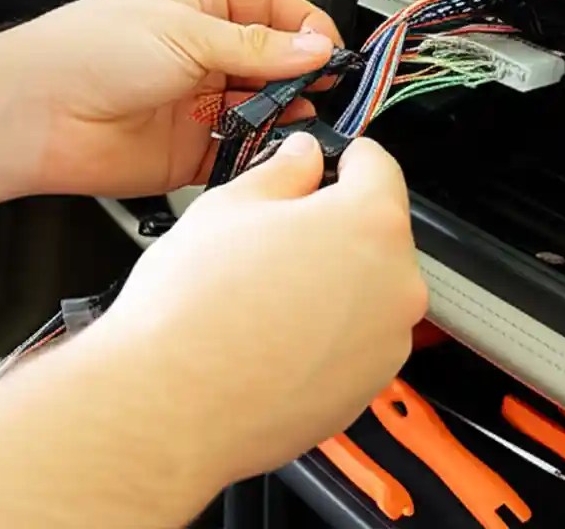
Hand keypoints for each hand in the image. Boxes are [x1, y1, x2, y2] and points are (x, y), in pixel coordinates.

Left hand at [0, 0, 342, 196]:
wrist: (36, 114)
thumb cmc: (88, 52)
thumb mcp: (186, 32)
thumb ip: (258, 47)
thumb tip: (314, 47)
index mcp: (200, 6)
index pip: (275, 9)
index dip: (308, 27)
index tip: (332, 52)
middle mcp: (202, 54)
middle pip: (276, 63)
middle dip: (304, 77)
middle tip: (327, 92)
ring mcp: (197, 103)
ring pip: (263, 111)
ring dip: (285, 117)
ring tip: (298, 122)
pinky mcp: (190, 151)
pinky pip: (239, 155)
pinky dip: (258, 156)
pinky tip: (269, 152)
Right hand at [98, 135, 428, 483]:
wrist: (169, 405)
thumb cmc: (192, 311)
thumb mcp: (228, 207)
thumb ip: (281, 172)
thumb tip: (301, 160)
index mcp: (369, 223)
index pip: (378, 165)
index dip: (342, 158)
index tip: (320, 166)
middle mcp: (395, 285)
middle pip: (376, 233)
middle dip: (332, 227)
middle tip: (273, 238)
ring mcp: (385, 344)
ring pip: (366, 291)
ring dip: (330, 283)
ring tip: (264, 294)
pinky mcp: (365, 389)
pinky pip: (354, 343)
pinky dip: (324, 333)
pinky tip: (271, 336)